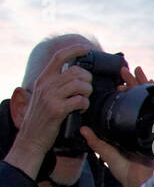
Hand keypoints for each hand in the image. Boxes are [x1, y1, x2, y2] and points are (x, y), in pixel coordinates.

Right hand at [5, 45, 93, 178]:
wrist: (31, 138)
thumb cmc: (43, 118)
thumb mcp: (45, 96)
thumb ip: (56, 84)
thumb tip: (74, 74)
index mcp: (43, 79)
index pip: (59, 57)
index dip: (74, 49)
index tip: (87, 48)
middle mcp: (46, 85)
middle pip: (76, 71)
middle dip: (88, 80)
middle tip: (87, 91)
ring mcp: (50, 97)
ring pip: (80, 85)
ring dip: (88, 93)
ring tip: (84, 101)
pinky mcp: (56, 109)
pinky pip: (80, 100)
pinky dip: (85, 104)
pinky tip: (80, 109)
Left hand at [83, 64, 153, 186]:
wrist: (138, 182)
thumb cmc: (123, 170)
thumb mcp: (105, 152)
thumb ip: (95, 141)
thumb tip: (82, 128)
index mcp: (126, 128)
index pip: (124, 105)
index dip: (122, 92)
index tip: (116, 81)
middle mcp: (138, 126)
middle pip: (137, 99)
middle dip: (133, 83)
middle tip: (127, 69)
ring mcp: (150, 128)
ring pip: (148, 102)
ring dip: (144, 86)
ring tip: (140, 72)